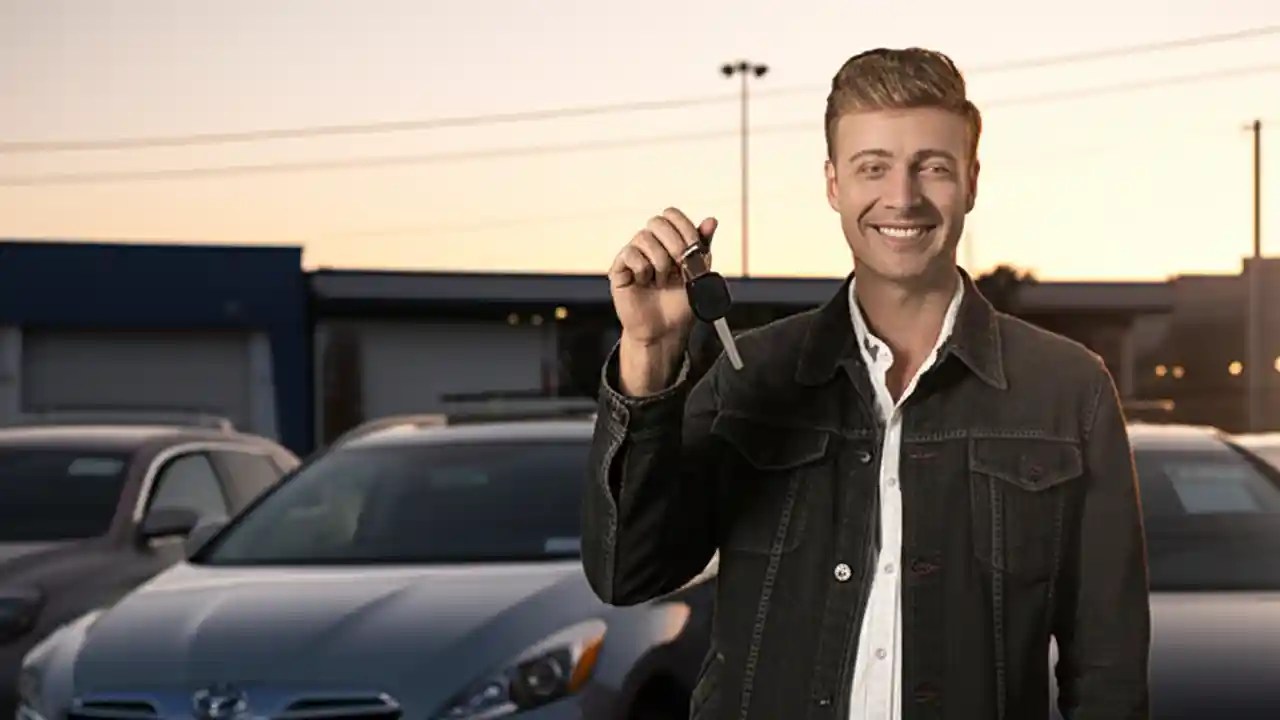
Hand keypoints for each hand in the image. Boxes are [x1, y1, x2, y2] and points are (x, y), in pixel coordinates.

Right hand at [609, 208, 717, 346]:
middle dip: (674, 245)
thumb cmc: (681, 303)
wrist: (666, 330)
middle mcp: (650, 244)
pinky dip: (642, 270)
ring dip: (660, 262)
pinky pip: (630, 254)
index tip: (693, 249)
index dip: (684, 228)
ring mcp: (633, 255)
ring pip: (644, 237)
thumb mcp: (700, 272)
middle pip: (657, 222)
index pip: (672, 215)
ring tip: (661, 281)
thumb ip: (703, 246)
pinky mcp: (619, 268)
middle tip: (679, 268)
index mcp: (669, 241)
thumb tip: (711, 220)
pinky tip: (645, 283)